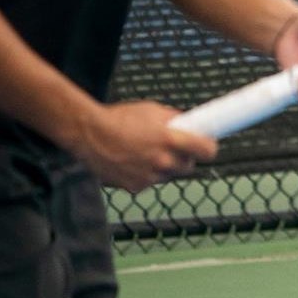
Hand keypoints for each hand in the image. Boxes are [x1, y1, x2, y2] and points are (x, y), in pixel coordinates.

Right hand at [73, 101, 217, 191]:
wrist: (89, 134)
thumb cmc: (120, 118)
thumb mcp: (152, 110)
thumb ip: (174, 120)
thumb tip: (188, 123)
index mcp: (172, 140)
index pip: (207, 151)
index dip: (208, 148)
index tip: (206, 146)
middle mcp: (164, 161)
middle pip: (188, 166)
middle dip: (183, 158)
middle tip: (172, 149)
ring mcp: (150, 176)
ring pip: (168, 175)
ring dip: (164, 167)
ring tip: (145, 152)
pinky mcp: (136, 187)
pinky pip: (149, 182)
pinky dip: (145, 175)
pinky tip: (132, 162)